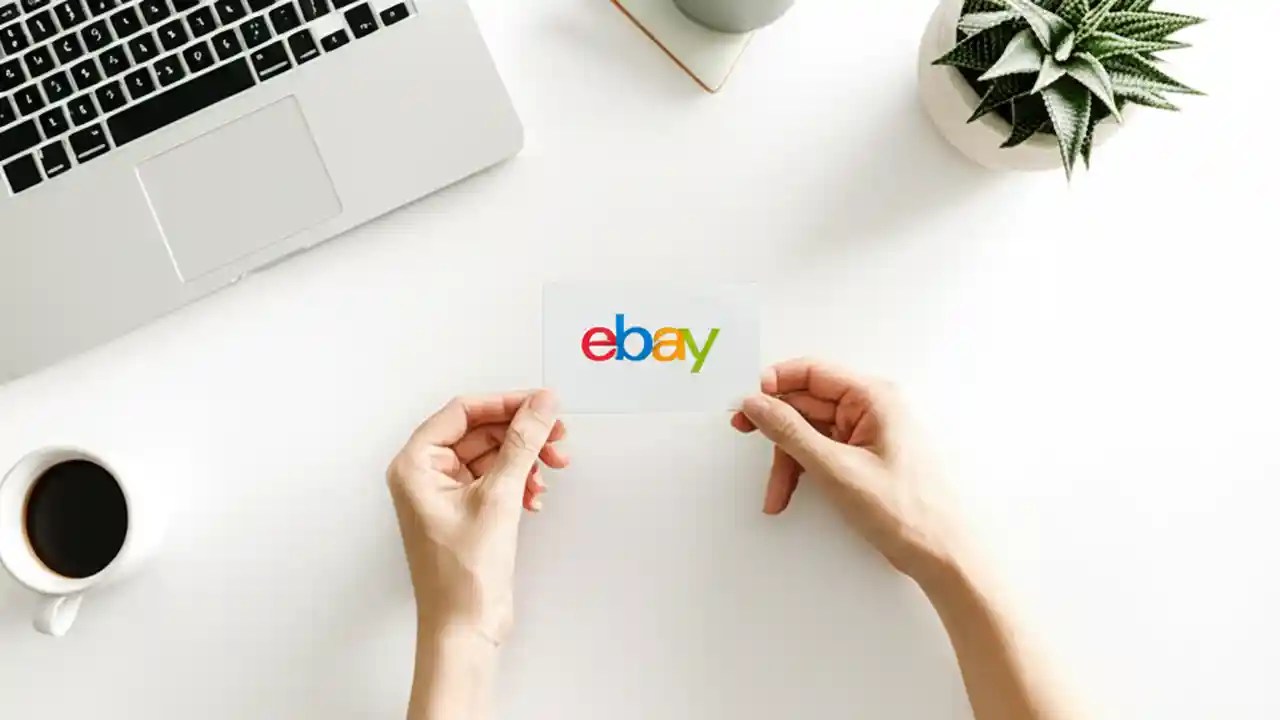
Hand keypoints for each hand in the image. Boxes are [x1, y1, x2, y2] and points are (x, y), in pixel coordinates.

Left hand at [387, 390, 567, 643]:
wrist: (464, 628)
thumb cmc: (460, 579)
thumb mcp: (498, 497)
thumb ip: (522, 444)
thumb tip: (539, 406)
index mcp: (415, 465)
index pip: (463, 412)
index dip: (505, 403)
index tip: (540, 403)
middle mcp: (425, 475)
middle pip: (480, 431)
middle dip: (521, 434)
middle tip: (555, 435)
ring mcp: (445, 494)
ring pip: (493, 455)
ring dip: (525, 459)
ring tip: (550, 468)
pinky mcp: (466, 512)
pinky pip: (496, 479)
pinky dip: (520, 482)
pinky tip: (534, 496)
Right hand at [732, 359, 962, 581]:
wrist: (941, 555)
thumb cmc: (906, 512)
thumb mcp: (836, 469)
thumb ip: (791, 432)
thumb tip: (758, 403)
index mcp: (874, 398)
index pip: (812, 372)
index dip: (775, 383)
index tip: (749, 401)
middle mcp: (872, 408)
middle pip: (806, 405)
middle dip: (777, 431)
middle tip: (743, 433)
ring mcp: (868, 433)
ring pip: (810, 433)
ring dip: (787, 460)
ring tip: (776, 494)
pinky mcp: (864, 456)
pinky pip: (822, 452)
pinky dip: (802, 471)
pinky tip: (789, 494)